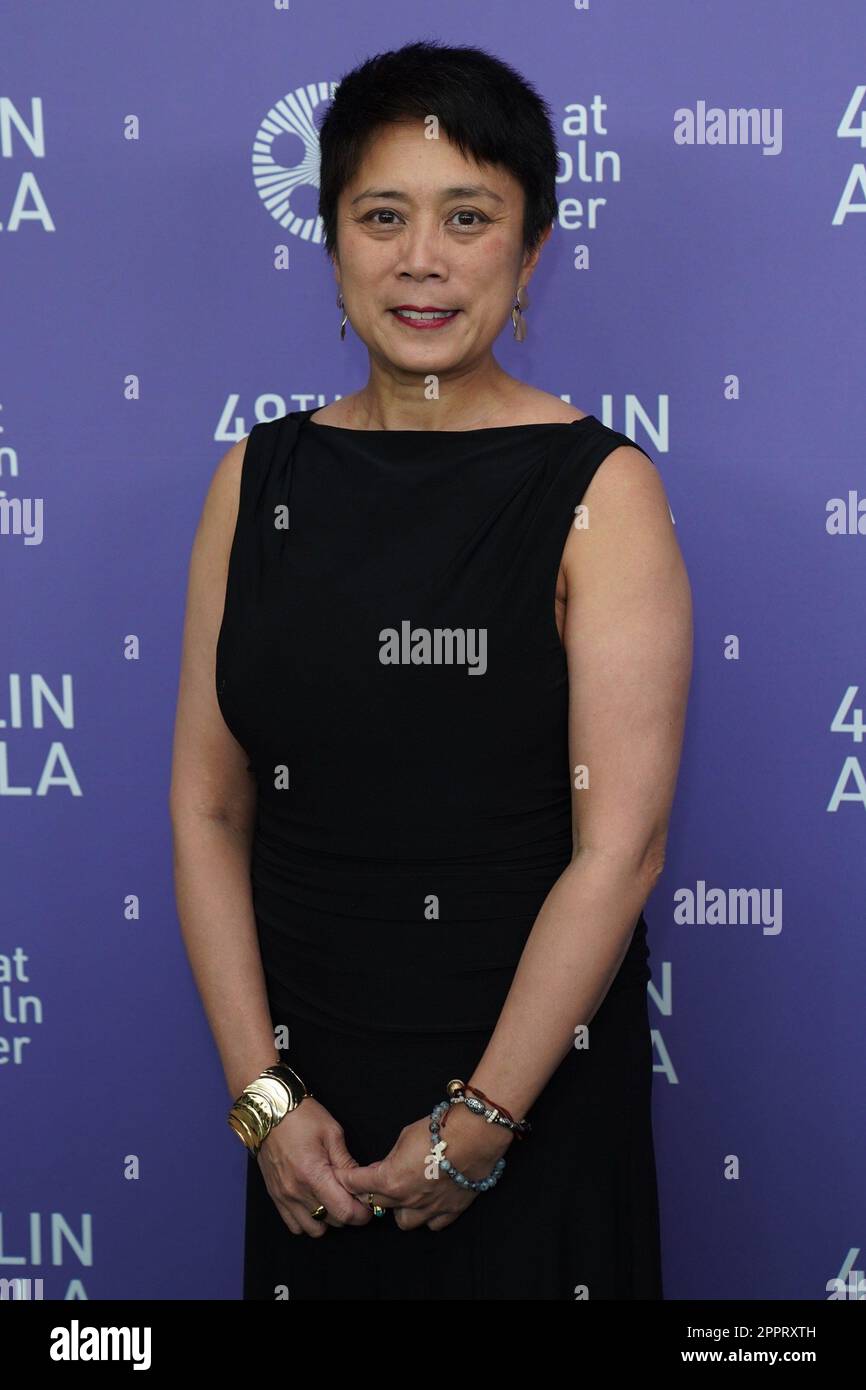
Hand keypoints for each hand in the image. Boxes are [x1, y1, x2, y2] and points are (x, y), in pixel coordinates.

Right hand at [256, 1097, 375, 1236]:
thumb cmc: (301, 1116)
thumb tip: (361, 1182)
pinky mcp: (275, 1197)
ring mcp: (284, 1197)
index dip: (361, 1213)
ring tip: (332, 1200)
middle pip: (332, 1222)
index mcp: (313, 1175)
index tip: (368, 1205)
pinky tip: (314, 1203)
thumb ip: (347, 1162)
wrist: (267, 1110)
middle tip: (353, 1196)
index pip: (344, 1212)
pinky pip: (294, 1225)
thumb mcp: (332, 1132)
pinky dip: (307, 1220)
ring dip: (327, 1219)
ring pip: (313, 1229)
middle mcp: (297, 1192)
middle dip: (348, 1213)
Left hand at [339, 1103, 513, 1231]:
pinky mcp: (450, 1211)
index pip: (357, 1185)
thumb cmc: (440, 1130)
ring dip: (399, 1209)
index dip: (347, 1179)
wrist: (475, 1135)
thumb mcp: (404, 1137)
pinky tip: (427, 1202)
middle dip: (370, 1193)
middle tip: (371, 1182)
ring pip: (404, 1222)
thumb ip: (390, 1158)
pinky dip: (427, 1216)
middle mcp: (407, 1200)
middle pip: (376, 1204)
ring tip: (402, 1194)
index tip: (342, 1176)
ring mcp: (430, 1209)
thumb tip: (382, 1168)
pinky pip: (432, 1224)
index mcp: (391, 1180)